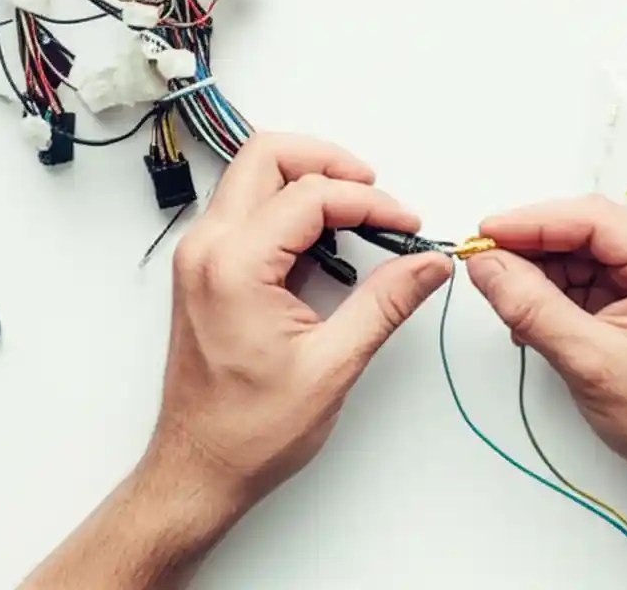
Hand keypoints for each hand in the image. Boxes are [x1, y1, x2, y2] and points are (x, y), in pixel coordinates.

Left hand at [150, 133, 452, 505]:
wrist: (198, 468)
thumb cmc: (248, 430)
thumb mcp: (334, 364)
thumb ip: (386, 302)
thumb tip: (427, 264)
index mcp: (233, 266)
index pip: (311, 195)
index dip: (370, 202)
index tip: (407, 225)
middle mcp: (206, 249)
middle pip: (267, 156)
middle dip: (329, 161)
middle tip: (376, 190)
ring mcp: (200, 257)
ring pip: (253, 177)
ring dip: (308, 180)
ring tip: (358, 212)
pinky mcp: (206, 271)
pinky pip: (247, 212)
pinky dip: (290, 209)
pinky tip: (327, 241)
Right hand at [465, 195, 626, 492]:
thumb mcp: (589, 360)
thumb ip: (533, 307)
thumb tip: (484, 265)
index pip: (592, 219)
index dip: (532, 222)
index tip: (483, 232)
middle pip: (584, 229)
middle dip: (531, 246)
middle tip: (482, 262)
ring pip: (579, 251)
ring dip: (538, 271)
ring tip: (504, 299)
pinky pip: (585, 275)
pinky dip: (551, 290)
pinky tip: (527, 314)